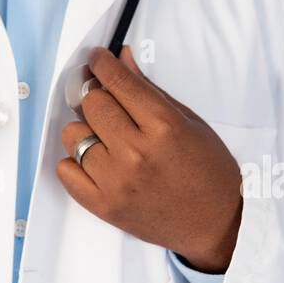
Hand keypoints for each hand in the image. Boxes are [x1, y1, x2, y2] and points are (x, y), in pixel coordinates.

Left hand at [57, 46, 242, 271]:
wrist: (218, 224)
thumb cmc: (209, 171)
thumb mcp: (188, 122)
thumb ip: (149, 89)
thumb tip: (121, 58)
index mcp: (163, 127)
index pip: (118, 82)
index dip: (101, 63)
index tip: (96, 59)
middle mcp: (137, 153)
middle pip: (91, 103)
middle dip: (97, 95)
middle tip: (108, 101)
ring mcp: (117, 182)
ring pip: (73, 134)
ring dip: (85, 129)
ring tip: (106, 137)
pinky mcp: (104, 206)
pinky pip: (65, 170)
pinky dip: (75, 161)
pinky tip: (96, 160)